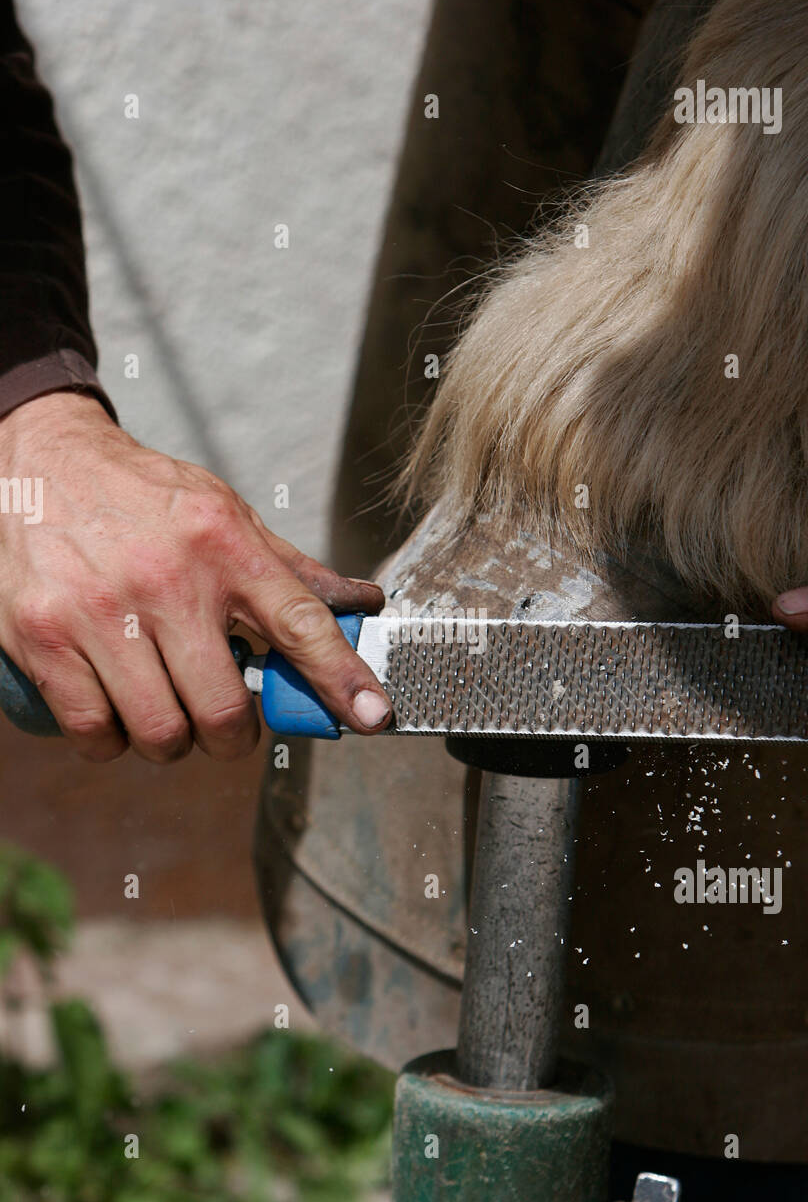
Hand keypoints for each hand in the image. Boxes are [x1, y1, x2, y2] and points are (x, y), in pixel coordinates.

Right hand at [0, 391, 391, 761]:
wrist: (38, 460)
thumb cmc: (142, 496)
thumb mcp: (224, 514)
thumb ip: (290, 571)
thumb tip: (362, 606)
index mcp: (224, 544)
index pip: (300, 624)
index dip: (343, 679)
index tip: (375, 717)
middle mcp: (166, 578)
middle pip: (224, 710)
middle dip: (232, 736)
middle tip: (223, 721)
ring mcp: (100, 611)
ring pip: (160, 732)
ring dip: (171, 740)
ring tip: (164, 707)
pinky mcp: (43, 637)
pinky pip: (94, 731)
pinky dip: (111, 741)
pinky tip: (115, 710)